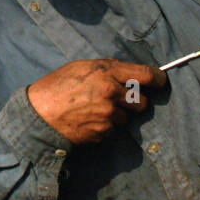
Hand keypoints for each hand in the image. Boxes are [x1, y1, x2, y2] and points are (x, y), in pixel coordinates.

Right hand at [27, 59, 165, 144]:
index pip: (146, 75)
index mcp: (107, 73)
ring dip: (117, 116)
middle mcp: (111, 94)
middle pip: (141, 102)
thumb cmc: (57, 86)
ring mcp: (108, 116)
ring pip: (127, 118)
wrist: (38, 114)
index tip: (161, 82)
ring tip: (95, 110)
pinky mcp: (102, 133)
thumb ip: (107, 68)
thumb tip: (128, 73)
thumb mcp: (81, 67)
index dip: (158, 79)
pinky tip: (88, 120)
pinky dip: (105, 127)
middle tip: (118, 99)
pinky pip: (113, 130)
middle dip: (134, 102)